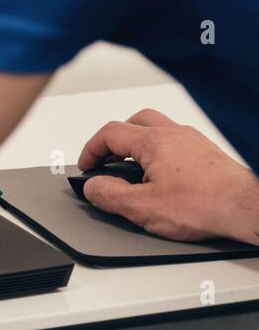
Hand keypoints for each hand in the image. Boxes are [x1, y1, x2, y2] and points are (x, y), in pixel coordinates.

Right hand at [78, 108, 258, 243]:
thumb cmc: (206, 205)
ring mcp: (193, 141)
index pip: (109, 134)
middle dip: (114, 139)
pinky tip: (163, 171)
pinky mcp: (208, 152)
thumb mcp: (143, 208)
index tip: (86, 166)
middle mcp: (174, 134)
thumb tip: (93, 188)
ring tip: (132, 165)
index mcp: (153, 142)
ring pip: (157, 128)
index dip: (91, 149)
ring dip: (138, 142)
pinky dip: (160, 150)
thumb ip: (110, 196)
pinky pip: (176, 140)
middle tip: (106, 159)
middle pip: (134, 122)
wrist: (247, 208)